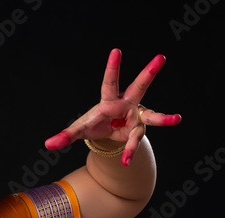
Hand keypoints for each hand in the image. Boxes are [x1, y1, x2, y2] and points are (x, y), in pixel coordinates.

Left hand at [44, 48, 181, 165]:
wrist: (107, 135)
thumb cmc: (93, 125)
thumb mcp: (79, 130)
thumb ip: (65, 136)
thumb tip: (48, 144)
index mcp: (109, 100)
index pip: (110, 81)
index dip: (113, 67)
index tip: (116, 50)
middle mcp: (127, 104)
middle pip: (140, 86)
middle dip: (149, 72)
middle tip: (161, 57)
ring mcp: (136, 117)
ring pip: (150, 115)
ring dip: (163, 118)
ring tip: (176, 118)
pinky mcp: (139, 130)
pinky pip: (136, 140)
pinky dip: (130, 151)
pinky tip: (126, 161)